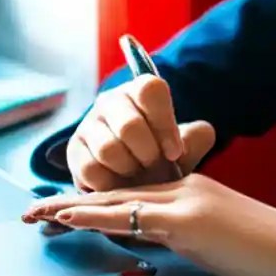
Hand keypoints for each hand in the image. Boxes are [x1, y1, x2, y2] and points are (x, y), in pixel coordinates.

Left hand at [22, 174, 275, 275]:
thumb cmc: (268, 258)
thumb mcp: (216, 244)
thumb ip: (182, 239)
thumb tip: (148, 250)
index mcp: (192, 192)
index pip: (133, 195)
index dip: (95, 202)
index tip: (62, 211)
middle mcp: (186, 188)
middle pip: (116, 192)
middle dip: (71, 202)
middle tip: (32, 212)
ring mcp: (188, 201)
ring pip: (118, 199)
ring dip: (71, 207)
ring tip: (35, 215)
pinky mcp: (191, 220)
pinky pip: (132, 216)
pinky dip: (95, 216)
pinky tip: (69, 218)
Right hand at [68, 76, 216, 190]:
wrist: (135, 181)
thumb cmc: (161, 157)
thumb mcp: (184, 148)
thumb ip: (197, 139)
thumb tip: (201, 132)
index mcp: (140, 91)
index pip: (151, 90)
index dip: (165, 124)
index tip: (174, 153)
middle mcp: (111, 101)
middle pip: (129, 125)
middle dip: (148, 155)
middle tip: (156, 169)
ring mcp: (89, 125)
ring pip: (109, 149)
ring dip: (130, 171)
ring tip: (139, 177)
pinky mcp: (74, 151)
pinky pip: (91, 170)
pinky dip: (111, 184)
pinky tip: (122, 186)